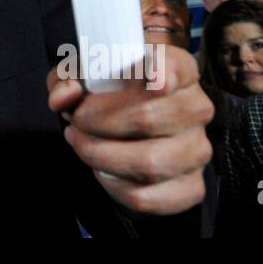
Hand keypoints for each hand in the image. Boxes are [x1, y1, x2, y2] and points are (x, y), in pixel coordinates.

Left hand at [47, 45, 212, 214]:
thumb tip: (65, 96)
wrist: (131, 121)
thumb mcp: (83, 74)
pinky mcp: (191, 185)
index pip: (175, 68)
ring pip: (148, 163)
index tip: (145, 78)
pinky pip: (148, 196)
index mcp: (177, 67)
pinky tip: (104, 170)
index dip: (160, 72)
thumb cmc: (109, 89)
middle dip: (99, 123)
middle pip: (149, 119)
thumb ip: (68, 78)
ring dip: (102, 156)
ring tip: (82, 143)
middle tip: (76, 120)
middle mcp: (196, 107)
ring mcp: (197, 148)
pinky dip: (115, 187)